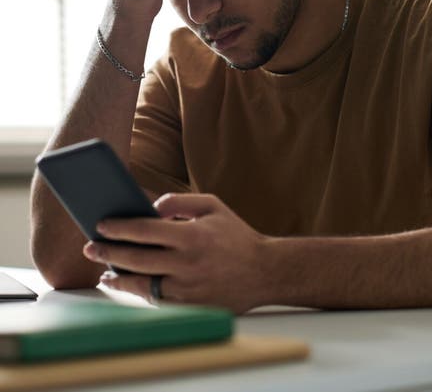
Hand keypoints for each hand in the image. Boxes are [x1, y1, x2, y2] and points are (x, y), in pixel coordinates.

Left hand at [83, 194, 271, 313]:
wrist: (264, 272)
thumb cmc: (236, 236)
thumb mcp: (213, 206)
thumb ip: (180, 201)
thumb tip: (151, 206)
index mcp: (192, 236)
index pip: (145, 230)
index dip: (119, 228)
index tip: (101, 225)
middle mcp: (187, 264)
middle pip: (137, 259)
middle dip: (109, 253)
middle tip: (90, 248)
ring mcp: (188, 289)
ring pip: (142, 285)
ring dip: (119, 278)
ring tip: (104, 272)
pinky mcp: (190, 307)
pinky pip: (157, 300)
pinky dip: (140, 292)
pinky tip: (130, 284)